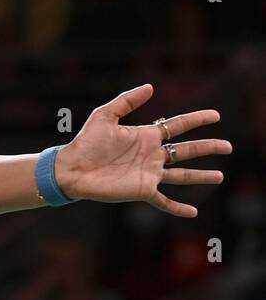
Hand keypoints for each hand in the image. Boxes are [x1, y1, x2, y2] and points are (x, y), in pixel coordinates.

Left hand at [56, 83, 231, 216]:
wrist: (71, 168)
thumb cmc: (86, 142)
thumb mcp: (105, 116)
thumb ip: (127, 101)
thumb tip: (151, 86)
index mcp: (145, 136)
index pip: (177, 126)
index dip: (196, 120)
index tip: (215, 116)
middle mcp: (151, 155)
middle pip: (186, 150)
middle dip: (207, 147)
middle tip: (228, 146)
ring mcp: (149, 173)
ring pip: (181, 175)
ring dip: (200, 176)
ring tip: (220, 176)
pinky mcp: (142, 190)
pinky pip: (164, 201)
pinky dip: (178, 208)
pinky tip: (193, 212)